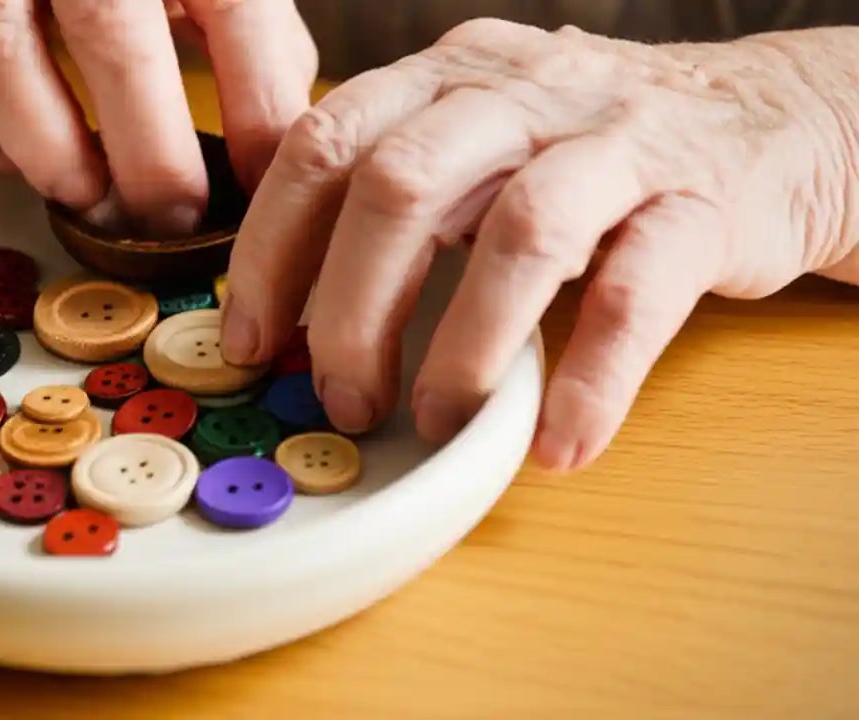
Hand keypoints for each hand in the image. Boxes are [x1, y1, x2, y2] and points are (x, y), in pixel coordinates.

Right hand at [0, 0, 316, 234]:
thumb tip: (276, 147)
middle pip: (113, 34)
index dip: (257, 113)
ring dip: (49, 150)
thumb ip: (255, 37)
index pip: (232, 8)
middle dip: (150, 156)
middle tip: (173, 220)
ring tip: (91, 198)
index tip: (260, 187)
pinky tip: (14, 161)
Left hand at [221, 19, 855, 469]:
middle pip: (400, 188)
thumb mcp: (477, 135)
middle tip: (341, 396)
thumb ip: (391, 190)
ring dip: (460, 349)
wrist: (765, 120)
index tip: (251, 339)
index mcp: (447, 77)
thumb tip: (290, 304)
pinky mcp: (701, 205)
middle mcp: (522, 93)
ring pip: (519, 235)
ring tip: (436, 423)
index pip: (325, 144)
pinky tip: (557, 442)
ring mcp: (617, 143)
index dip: (272, 249)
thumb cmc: (588, 151)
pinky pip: (636, 296)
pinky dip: (588, 381)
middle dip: (350, 310)